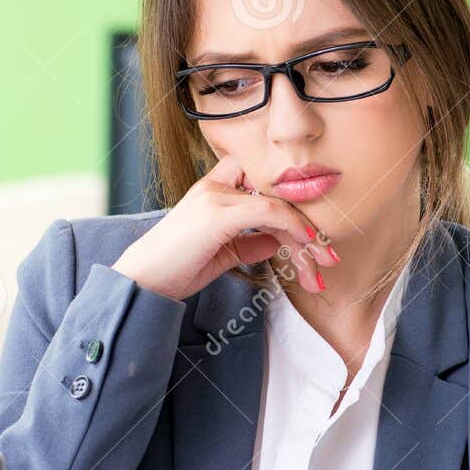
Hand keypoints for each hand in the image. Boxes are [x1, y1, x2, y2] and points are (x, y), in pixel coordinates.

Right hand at [111, 152, 339, 301]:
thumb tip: (280, 241)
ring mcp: (216, 197)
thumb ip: (250, 243)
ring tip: (322, 265)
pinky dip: (293, 228)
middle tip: (328, 256)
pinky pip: (268, 212)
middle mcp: (216, 186)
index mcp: (214, 190)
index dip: (294, 206)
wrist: (141, 282)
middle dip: (308, 227)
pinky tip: (306, 248)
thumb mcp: (222, 254)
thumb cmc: (175, 269)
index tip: (316, 238)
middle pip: (277, 195)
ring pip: (278, 205)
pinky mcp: (217, 215)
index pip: (266, 186)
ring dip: (306, 237)